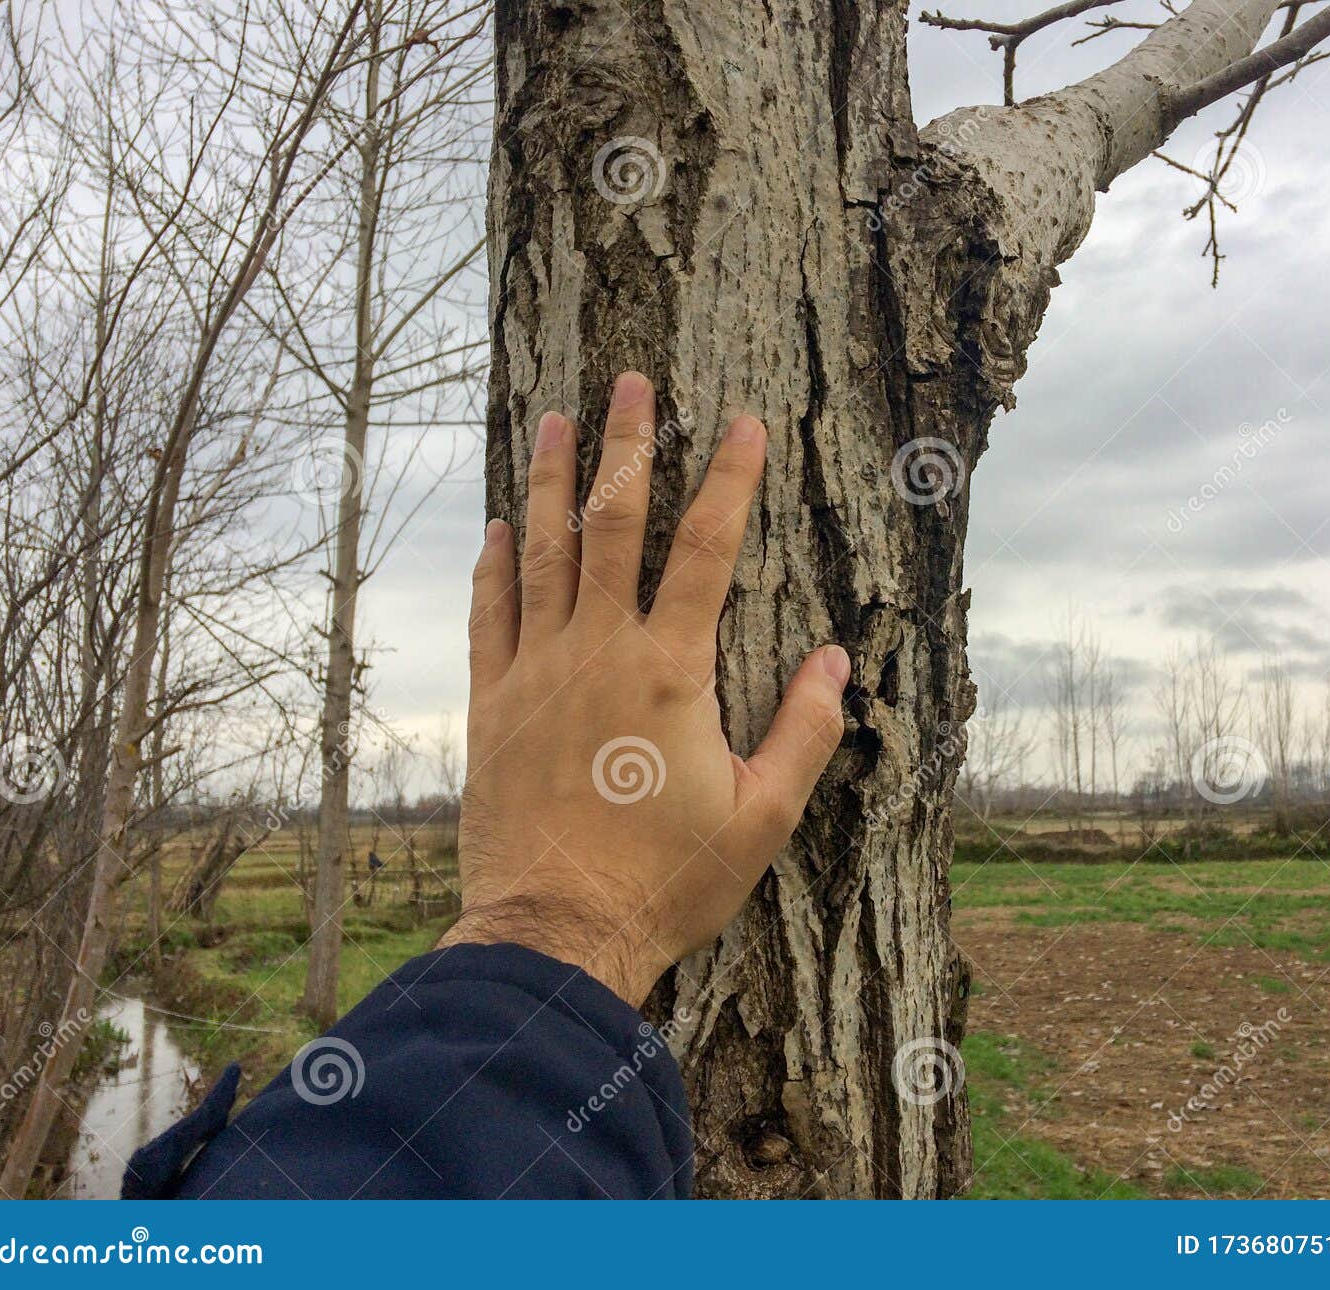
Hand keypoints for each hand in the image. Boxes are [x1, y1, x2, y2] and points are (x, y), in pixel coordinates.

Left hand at [441, 371, 849, 1006]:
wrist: (556, 934)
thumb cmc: (666, 880)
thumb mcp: (762, 817)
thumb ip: (802, 733)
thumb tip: (837, 662)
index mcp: (670, 671)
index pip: (705, 550)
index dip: (727, 479)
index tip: (741, 421)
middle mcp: (597, 653)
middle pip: (612, 525)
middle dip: (625, 447)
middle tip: (626, 380)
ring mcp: (536, 674)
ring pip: (541, 554)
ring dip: (548, 481)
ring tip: (552, 418)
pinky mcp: (494, 707)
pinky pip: (492, 616)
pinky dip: (495, 567)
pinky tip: (498, 528)